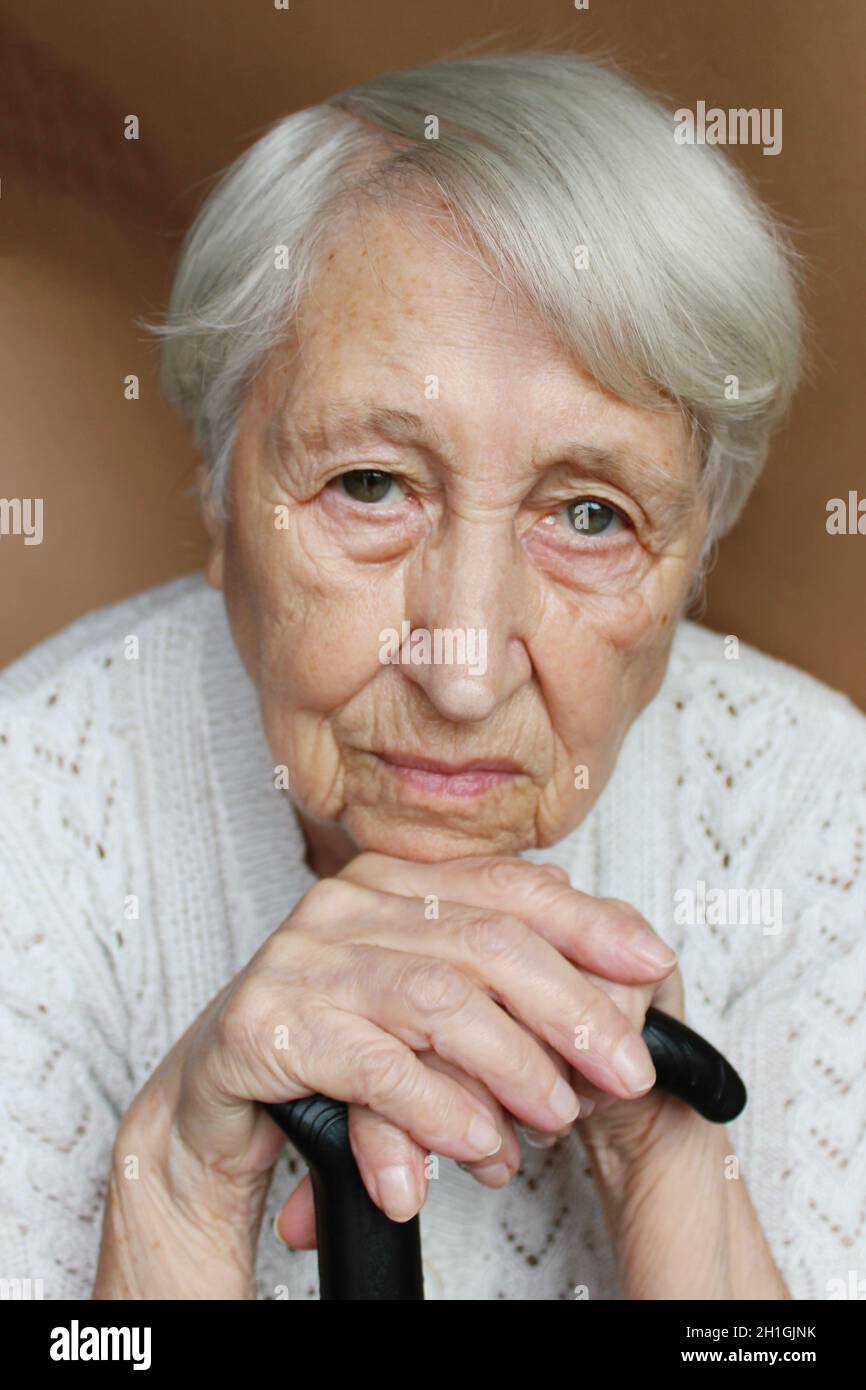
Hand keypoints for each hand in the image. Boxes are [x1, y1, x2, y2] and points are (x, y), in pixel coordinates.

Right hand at [273, 856, 676, 1245]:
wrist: (220, 1097)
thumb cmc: (336, 1042)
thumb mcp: (427, 998)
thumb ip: (496, 962)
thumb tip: (604, 930)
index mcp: (391, 882)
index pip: (508, 886)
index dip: (588, 923)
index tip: (653, 963)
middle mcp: (345, 904)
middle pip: (487, 942)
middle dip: (570, 1009)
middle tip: (626, 1070)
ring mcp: (301, 958)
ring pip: (440, 1000)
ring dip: (513, 1066)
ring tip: (557, 1118)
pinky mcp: (266, 1023)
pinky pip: (373, 1064)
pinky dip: (437, 1107)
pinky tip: (478, 1141)